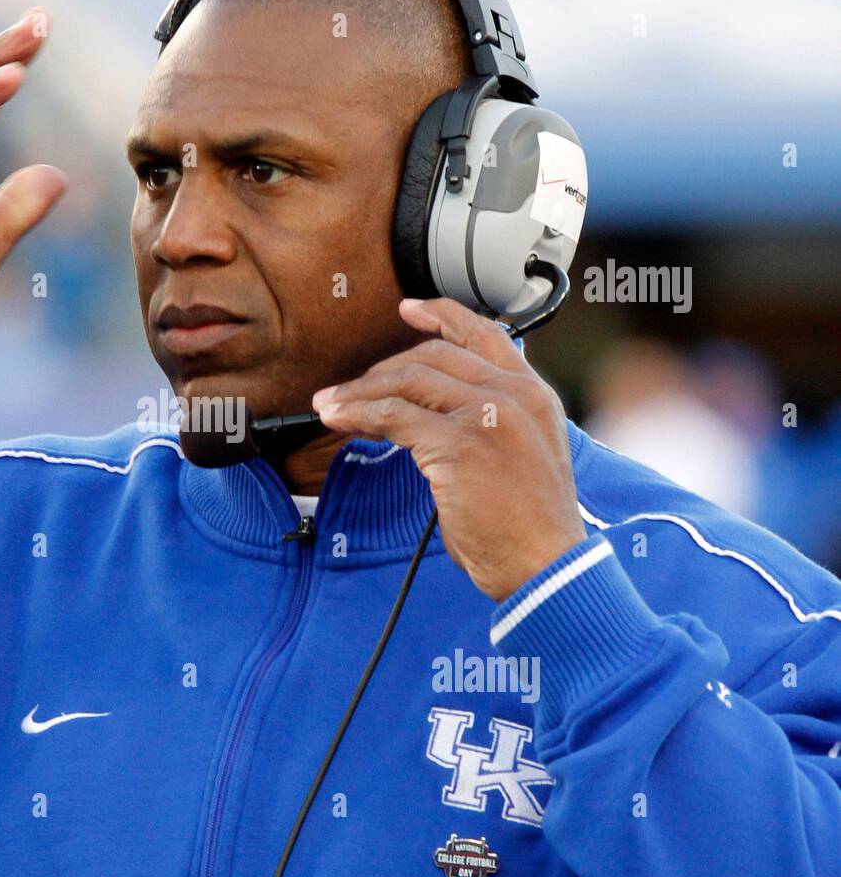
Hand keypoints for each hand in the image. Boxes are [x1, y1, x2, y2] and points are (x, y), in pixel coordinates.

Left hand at [312, 298, 585, 601]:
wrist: (548, 567)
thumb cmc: (530, 528)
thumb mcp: (522, 457)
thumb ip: (489, 424)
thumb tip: (426, 417)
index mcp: (534, 395)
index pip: (486, 334)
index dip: (442, 316)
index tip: (407, 309)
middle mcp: (514, 395)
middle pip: (434, 357)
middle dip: (382, 371)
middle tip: (347, 390)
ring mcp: (488, 416)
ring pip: (408, 382)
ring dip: (359, 392)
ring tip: (328, 404)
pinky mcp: (459, 444)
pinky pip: (394, 416)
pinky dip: (359, 414)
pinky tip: (337, 419)